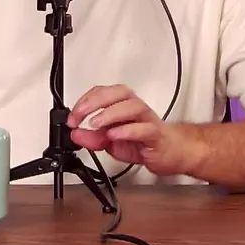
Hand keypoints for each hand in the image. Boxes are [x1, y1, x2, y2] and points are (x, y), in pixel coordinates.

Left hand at [67, 85, 201, 176]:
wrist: (171, 152)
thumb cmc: (143, 141)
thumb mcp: (111, 142)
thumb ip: (92, 138)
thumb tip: (75, 134)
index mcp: (123, 105)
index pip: (103, 92)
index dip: (85, 101)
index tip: (72, 117)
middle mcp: (135, 108)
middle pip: (118, 93)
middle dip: (95, 101)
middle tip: (79, 115)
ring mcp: (147, 120)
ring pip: (132, 107)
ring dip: (110, 114)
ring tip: (95, 124)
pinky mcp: (156, 135)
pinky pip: (144, 129)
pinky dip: (127, 131)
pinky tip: (113, 135)